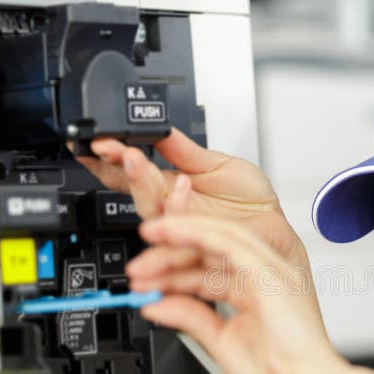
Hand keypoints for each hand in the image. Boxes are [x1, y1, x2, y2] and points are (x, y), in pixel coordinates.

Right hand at [70, 128, 308, 268]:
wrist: (275, 227)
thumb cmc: (250, 201)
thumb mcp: (217, 163)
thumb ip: (184, 150)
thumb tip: (157, 127)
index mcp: (171, 187)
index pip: (132, 173)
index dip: (111, 159)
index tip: (98, 141)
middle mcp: (172, 210)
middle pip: (136, 193)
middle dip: (123, 170)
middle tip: (115, 149)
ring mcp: (184, 229)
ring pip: (152, 211)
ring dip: (141, 185)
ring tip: (136, 161)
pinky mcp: (199, 244)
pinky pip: (182, 227)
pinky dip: (177, 205)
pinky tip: (179, 184)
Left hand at [125, 214, 351, 373]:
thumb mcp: (221, 341)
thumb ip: (191, 317)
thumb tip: (156, 305)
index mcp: (257, 290)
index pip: (209, 268)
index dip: (173, 269)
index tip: (143, 276)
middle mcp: (265, 275)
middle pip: (211, 249)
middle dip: (169, 253)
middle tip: (136, 268)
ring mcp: (271, 271)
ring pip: (219, 235)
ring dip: (179, 235)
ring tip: (146, 240)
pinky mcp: (270, 273)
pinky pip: (229, 242)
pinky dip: (197, 233)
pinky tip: (170, 234)